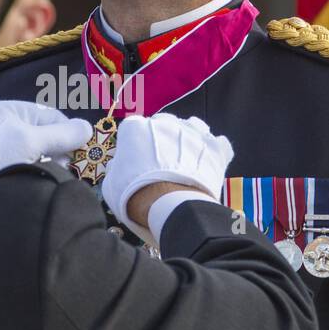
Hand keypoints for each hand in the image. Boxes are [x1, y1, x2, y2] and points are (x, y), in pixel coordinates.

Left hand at [0, 101, 92, 192]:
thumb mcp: (30, 142)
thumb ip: (61, 135)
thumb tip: (88, 129)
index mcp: (11, 110)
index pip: (52, 116)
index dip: (67, 133)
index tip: (75, 151)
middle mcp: (8, 124)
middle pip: (48, 134)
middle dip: (57, 150)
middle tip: (57, 164)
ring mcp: (5, 144)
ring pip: (41, 150)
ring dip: (48, 162)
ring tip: (42, 171)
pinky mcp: (2, 163)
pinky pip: (30, 162)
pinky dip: (36, 169)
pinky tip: (34, 177)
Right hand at [102, 113, 233, 243]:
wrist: (171, 206)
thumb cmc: (136, 195)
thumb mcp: (111, 185)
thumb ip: (115, 168)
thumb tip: (118, 165)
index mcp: (136, 127)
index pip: (133, 128)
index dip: (134, 145)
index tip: (136, 159)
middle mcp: (165, 123)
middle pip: (163, 125)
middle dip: (162, 140)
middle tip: (162, 163)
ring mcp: (193, 132)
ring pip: (192, 127)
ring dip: (188, 139)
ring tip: (186, 159)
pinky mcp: (216, 147)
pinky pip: (217, 143)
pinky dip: (213, 151)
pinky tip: (208, 163)